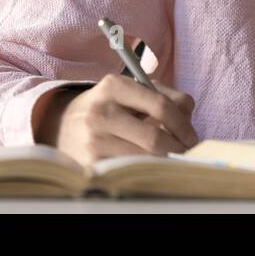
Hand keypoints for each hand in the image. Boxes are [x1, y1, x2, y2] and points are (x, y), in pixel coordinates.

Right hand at [34, 74, 199, 165]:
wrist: (63, 124)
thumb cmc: (110, 106)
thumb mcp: (132, 90)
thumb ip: (166, 95)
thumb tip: (189, 116)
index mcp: (114, 86)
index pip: (161, 106)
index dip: (183, 124)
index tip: (192, 136)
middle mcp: (101, 112)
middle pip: (154, 137)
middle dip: (178, 148)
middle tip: (187, 152)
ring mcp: (93, 140)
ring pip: (144, 157)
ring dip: (164, 160)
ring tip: (172, 157)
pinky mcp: (90, 162)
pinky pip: (130, 169)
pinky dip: (146, 168)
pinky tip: (150, 165)